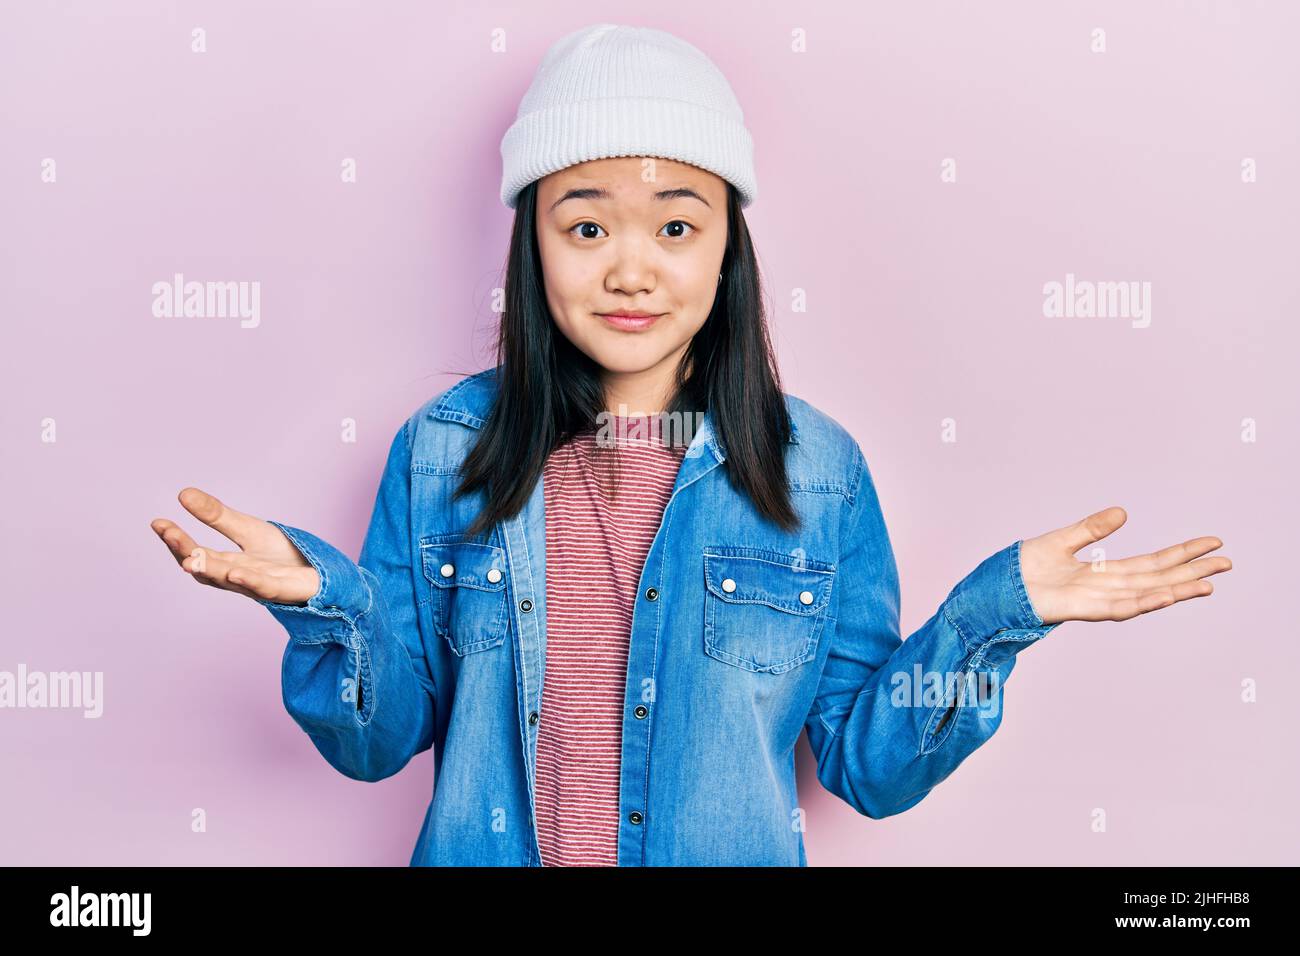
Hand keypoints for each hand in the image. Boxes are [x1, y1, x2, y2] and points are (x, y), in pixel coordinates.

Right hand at [151, 488, 319, 605]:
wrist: (322, 574)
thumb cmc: (283, 556)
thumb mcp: (249, 529)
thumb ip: (218, 516)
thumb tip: (182, 493)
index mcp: (228, 565)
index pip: (197, 554)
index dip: (176, 540)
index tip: (157, 521)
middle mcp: (240, 579)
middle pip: (208, 568)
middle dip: (186, 552)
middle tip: (167, 533)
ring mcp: (261, 587)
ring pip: (231, 580)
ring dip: (211, 570)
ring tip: (190, 559)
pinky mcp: (286, 592)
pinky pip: (266, 588)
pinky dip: (250, 582)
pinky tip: (235, 573)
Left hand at [1019, 506, 1231, 624]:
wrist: (997, 587)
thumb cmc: (1024, 568)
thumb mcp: (1063, 539)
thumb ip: (1092, 528)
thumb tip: (1124, 512)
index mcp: (1105, 572)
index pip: (1152, 563)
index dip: (1182, 554)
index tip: (1212, 544)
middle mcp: (1108, 588)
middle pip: (1158, 579)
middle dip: (1192, 572)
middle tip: (1227, 563)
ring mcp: (1098, 601)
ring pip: (1146, 595)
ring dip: (1177, 590)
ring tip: (1208, 584)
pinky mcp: (1082, 609)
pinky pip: (1119, 607)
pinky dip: (1144, 601)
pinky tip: (1166, 595)